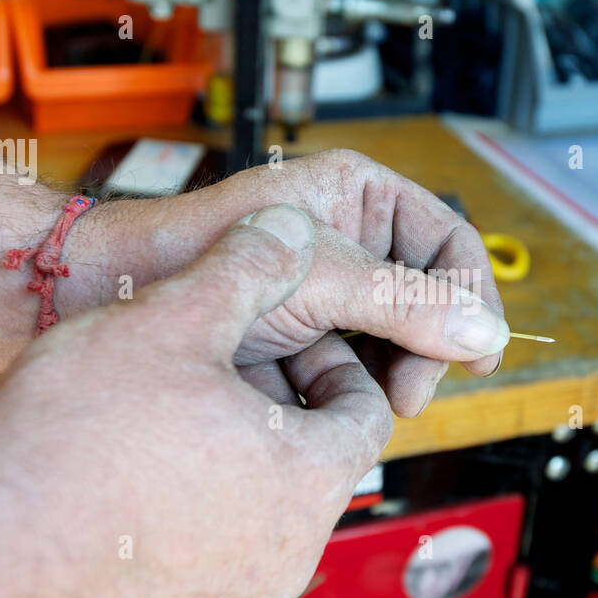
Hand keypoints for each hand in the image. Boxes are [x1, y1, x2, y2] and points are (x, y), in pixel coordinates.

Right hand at [0, 205, 393, 597]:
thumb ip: (244, 267)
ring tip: (163, 411)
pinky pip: (212, 552)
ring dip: (232, 453)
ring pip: (262, 506)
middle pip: (314, 459)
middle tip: (212, 366)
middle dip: (276, 402)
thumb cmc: (74, 439)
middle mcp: (288, 554)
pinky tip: (128, 471)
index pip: (366, 410)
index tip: (277, 335)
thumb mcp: (170, 319)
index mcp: (308, 480)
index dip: (328, 357)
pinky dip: (194, 507)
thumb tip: (289, 227)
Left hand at [72, 149, 509, 417]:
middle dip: (424, 347)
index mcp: (362, 195)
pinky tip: (328, 401)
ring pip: (393, 340)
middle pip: (427, 299)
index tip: (473, 353)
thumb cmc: (196, 259)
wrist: (113, 294)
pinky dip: (350, 388)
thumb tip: (485, 335)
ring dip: (388, 374)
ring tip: (367, 400)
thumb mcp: (320, 278)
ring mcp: (326, 290)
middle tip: (409, 393)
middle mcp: (351, 240)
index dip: (469, 297)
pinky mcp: (303, 334)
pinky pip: (354, 365)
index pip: (449, 244)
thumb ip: (406, 305)